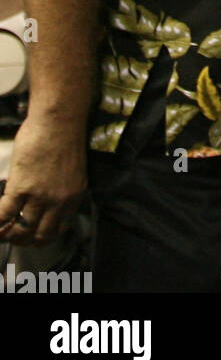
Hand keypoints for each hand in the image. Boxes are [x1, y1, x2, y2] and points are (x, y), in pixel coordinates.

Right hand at [0, 114, 87, 245]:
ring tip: (3, 229)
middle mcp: (59, 201)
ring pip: (22, 230)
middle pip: (41, 235)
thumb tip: (46, 197)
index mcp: (74, 195)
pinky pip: (4, 215)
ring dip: (10, 233)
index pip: (60, 228)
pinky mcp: (21, 188)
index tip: (34, 232)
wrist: (59, 120)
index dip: (44, 234)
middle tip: (15, 234)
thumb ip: (62, 187)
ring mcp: (40, 196)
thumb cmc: (65, 136)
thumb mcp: (72, 169)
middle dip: (26, 239)